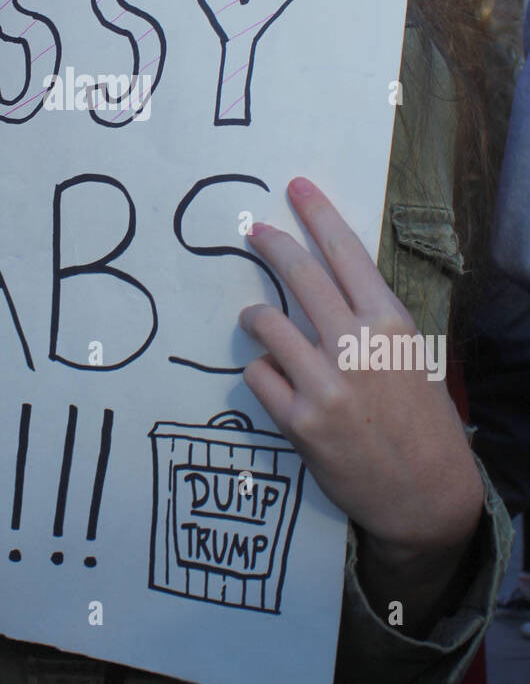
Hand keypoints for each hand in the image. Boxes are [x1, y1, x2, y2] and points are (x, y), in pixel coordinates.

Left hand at [240, 177, 482, 559]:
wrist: (427, 495)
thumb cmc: (421, 422)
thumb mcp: (412, 356)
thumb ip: (372, 319)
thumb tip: (328, 281)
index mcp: (391, 323)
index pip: (346, 251)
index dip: (317, 213)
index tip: (297, 188)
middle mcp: (358, 345)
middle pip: (300, 274)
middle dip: (271, 244)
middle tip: (255, 231)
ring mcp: (326, 383)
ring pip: (265, 322)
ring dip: (255, 316)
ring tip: (257, 320)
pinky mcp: (300, 421)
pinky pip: (257, 374)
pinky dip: (261, 371)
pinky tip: (275, 379)